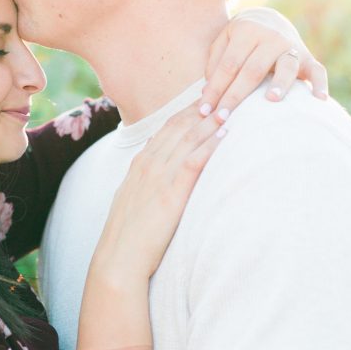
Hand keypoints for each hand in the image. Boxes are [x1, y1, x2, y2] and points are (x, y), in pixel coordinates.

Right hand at [94, 103, 224, 280]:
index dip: (187, 111)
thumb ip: (145, 180)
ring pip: (188, 139)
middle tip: (224, 91)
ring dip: (210, 121)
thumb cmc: (128, 235)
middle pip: (179, 126)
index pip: (166, 127)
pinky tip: (225, 135)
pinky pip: (194, 161)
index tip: (205, 98)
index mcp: (139, 164)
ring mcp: (158, 177)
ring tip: (231, 107)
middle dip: (202, 107)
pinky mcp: (170, 193)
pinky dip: (210, 145)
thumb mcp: (132, 200)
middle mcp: (148, 164)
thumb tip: (158, 171)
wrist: (119, 258)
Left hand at [200, 8, 327, 119]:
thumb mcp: (223, 41)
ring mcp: (291, 47)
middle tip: (223, 118)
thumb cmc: (239, 39)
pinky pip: (317, 71)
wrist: (269, 18)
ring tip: (272, 100)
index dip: (215, 89)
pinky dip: (320, 84)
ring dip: (280, 83)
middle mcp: (271, 37)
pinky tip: (318, 100)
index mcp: (247, 31)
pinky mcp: (308, 57)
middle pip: (252, 70)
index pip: (228, 65)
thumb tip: (207, 94)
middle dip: (236, 96)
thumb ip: (215, 63)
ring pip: (285, 67)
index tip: (204, 111)